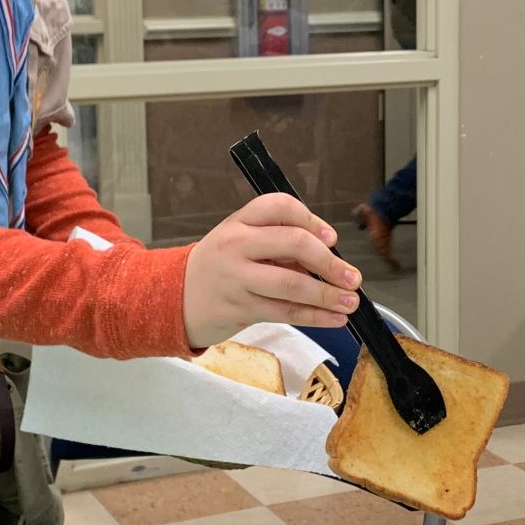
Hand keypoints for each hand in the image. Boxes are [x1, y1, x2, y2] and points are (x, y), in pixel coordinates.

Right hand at [182, 194, 362, 349]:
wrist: (173, 298)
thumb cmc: (219, 267)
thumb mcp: (240, 243)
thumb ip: (278, 244)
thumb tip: (329, 259)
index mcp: (239, 221)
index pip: (280, 206)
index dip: (312, 220)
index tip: (331, 239)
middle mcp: (236, 245)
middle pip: (293, 243)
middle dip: (329, 262)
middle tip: (352, 277)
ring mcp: (236, 278)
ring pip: (292, 284)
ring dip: (327, 294)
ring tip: (350, 301)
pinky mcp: (239, 308)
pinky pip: (285, 312)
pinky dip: (315, 316)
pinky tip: (334, 318)